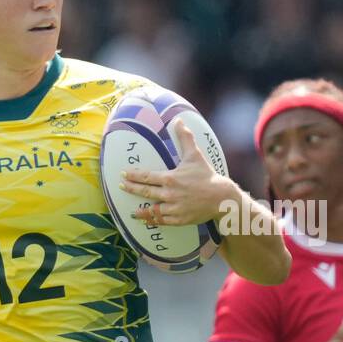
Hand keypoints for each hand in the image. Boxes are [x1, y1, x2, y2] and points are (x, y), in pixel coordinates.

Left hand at [121, 121, 235, 227]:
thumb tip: (179, 120)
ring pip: (152, 210)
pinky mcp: (179, 219)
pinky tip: (147, 221)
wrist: (221, 197)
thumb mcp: (195, 155)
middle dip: (131, 189)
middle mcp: (169, 194)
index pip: (147, 177)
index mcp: (170, 178)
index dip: (133, 175)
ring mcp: (174, 208)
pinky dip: (154, 221)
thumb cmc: (206, 174)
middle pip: (145, 192)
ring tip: (132, 212)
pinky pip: (163, 221)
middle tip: (121, 186)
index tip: (123, 174)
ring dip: (141, 211)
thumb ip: (185, 137)